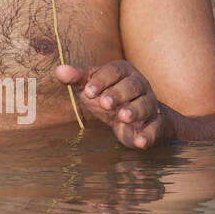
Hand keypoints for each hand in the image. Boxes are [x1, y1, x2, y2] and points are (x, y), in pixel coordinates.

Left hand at [54, 60, 168, 148]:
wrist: (132, 118)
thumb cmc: (106, 95)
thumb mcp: (90, 85)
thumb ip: (76, 77)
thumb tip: (59, 70)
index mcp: (123, 71)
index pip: (114, 70)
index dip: (101, 80)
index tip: (88, 92)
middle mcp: (139, 85)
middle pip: (132, 86)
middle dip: (118, 94)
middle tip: (104, 104)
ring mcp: (149, 104)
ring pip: (146, 105)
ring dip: (135, 111)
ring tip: (123, 117)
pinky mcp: (155, 123)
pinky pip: (155, 128)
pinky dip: (148, 135)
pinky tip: (140, 142)